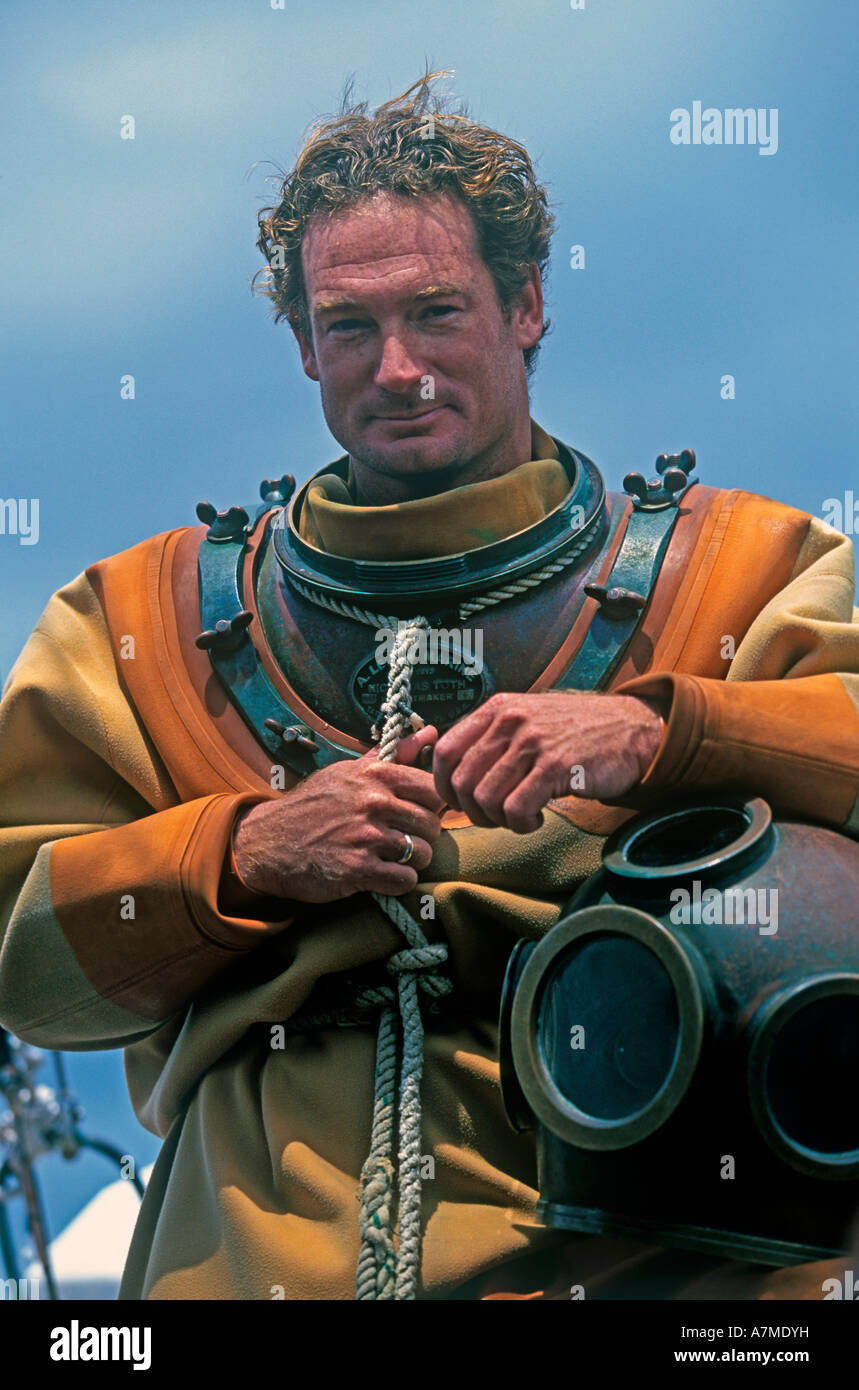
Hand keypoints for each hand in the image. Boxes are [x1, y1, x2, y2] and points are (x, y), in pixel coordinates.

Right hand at [232, 724, 443, 901]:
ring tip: (391, 856)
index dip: (432, 805)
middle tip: (402, 838)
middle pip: (432, 825)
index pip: (434, 789)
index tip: (417, 812)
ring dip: (411, 860)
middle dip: (422, 836)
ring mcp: (365, 837)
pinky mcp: (358, 869)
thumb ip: (393, 754)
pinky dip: (398, 881)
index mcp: (375, 775)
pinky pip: (405, 880)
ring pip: (422, 853)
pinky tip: (383, 874)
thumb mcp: (348, 772)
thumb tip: (431, 732)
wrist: (269, 842)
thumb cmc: (313, 805)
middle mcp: (373, 802)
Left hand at [432, 691, 664, 833]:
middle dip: (472, 811)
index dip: (443, 785)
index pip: (444, 751)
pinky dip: (520, 825)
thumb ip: (492, 737)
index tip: (459, 803)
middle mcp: (510, 720)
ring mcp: (533, 742)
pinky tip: (536, 820)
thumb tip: (453, 772)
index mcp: (497, 708)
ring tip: (520, 818)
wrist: (632, 730)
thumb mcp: (528, 719)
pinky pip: (515, 810)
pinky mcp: (555, 766)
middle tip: (496, 817)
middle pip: (461, 781)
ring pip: (485, 799)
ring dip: (498, 820)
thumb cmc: (577, 732)